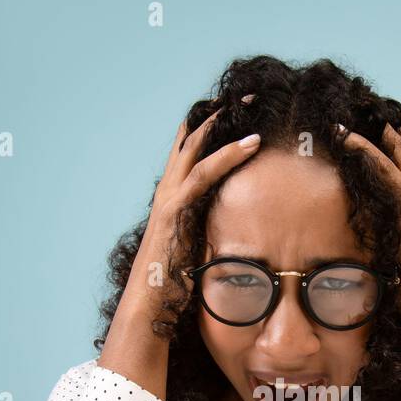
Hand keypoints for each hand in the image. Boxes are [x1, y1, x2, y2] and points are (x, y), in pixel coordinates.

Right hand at [127, 106, 262, 307]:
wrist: (149, 304)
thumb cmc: (172, 285)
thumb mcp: (195, 250)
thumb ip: (207, 232)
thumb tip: (231, 231)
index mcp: (172, 201)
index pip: (189, 155)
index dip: (208, 131)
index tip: (231, 113)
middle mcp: (168, 193)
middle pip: (190, 142)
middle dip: (216, 117)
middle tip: (243, 96)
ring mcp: (169, 199)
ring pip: (197, 150)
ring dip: (224, 126)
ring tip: (250, 107)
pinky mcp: (176, 210)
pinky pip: (204, 175)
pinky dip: (227, 156)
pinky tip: (249, 144)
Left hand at [337, 122, 400, 328]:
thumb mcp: (394, 259)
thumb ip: (381, 243)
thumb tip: (361, 237)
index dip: (397, 156)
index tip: (383, 138)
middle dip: (390, 139)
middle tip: (375, 119)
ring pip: (394, 161)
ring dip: (370, 141)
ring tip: (348, 127)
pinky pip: (387, 174)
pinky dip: (370, 155)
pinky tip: (353, 143)